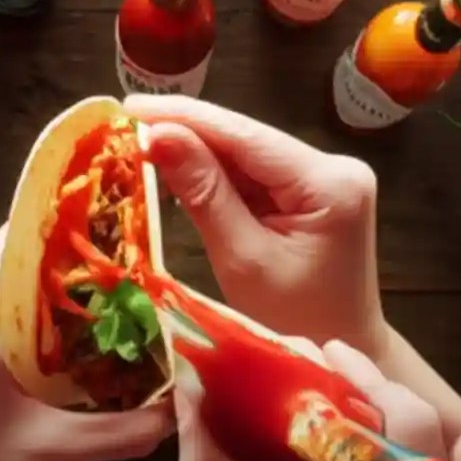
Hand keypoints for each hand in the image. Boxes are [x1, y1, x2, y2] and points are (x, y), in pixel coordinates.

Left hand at [0, 227, 174, 460]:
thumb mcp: (37, 456)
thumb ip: (115, 434)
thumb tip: (177, 410)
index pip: (55, 251)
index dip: (105, 240)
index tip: (150, 248)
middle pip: (33, 239)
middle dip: (85, 245)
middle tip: (136, 266)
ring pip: (10, 254)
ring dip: (53, 263)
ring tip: (102, 291)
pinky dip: (26, 282)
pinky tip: (53, 317)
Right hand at [125, 95, 383, 352]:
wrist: (340, 353)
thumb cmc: (294, 323)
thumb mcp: (243, 258)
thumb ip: (203, 194)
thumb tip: (158, 137)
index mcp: (329, 183)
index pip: (245, 136)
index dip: (186, 117)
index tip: (129, 107)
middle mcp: (333, 167)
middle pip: (245, 140)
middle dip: (185, 131)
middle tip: (121, 124)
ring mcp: (324, 178)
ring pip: (246, 154)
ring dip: (194, 150)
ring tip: (135, 140)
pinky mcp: (311, 191)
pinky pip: (254, 174)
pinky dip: (213, 173)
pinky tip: (172, 164)